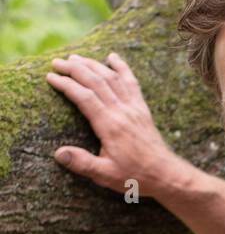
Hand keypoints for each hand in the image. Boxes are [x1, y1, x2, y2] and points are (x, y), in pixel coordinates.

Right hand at [45, 51, 176, 196]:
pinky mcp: (142, 109)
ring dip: (93, 64)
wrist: (165, 174)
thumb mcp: (105, 175)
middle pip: (96, 81)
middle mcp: (122, 111)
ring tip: (75, 58)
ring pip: (112, 78)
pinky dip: (122, 67)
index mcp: (110, 126)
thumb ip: (82, 163)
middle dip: (74, 68)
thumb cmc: (135, 177)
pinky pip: (132, 82)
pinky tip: (112, 57)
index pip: (84, 97)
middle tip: (57, 62)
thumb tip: (58, 153)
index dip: (66, 85)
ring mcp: (133, 108)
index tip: (51, 77)